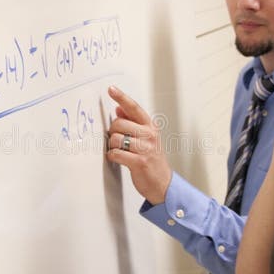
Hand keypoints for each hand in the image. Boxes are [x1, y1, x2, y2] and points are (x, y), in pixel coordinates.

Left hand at [106, 86, 171, 204]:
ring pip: (115, 139)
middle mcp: (149, 134)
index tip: (110, 89)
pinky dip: (113, 157)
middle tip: (119, 142)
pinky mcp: (139, 162)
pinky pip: (115, 153)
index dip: (121, 97)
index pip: (134, 107)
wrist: (162, 183)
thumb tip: (118, 109)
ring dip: (112, 146)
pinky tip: (119, 159)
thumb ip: (132, 122)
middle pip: (118, 123)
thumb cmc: (152, 159)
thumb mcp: (146, 138)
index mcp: (150, 126)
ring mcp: (145, 148)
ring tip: (122, 152)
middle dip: (113, 132)